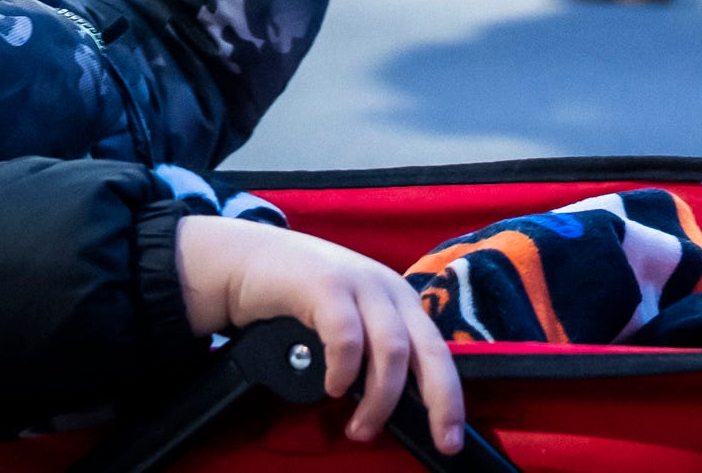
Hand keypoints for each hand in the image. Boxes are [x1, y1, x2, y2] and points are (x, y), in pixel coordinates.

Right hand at [176, 215, 464, 452]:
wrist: (252, 260)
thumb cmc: (302, 301)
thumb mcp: (351, 322)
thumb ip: (373, 355)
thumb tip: (397, 411)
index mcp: (401, 303)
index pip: (439, 353)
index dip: (450, 397)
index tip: (450, 440)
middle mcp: (390, 291)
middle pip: (431, 350)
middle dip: (440, 400)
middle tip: (439, 441)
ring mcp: (360, 284)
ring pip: (392, 350)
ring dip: (381, 399)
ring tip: (361, 428)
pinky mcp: (327, 284)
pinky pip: (347, 336)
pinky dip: (344, 370)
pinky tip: (333, 388)